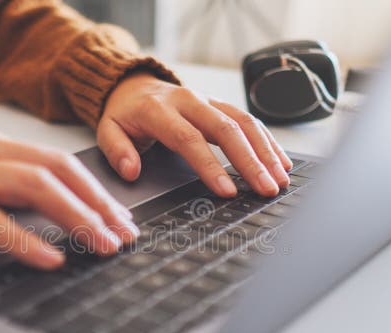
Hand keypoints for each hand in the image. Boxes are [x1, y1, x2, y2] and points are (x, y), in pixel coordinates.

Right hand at [0, 127, 137, 268]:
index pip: (57, 162)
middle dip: (98, 204)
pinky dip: (23, 238)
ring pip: (32, 188)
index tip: (121, 218)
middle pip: (56, 171)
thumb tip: (46, 214)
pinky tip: (49, 257)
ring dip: (75, 218)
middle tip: (125, 235)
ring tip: (102, 246)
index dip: (95, 190)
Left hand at [98, 73, 291, 196]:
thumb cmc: (125, 113)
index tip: (227, 191)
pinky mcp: (221, 104)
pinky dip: (268, 141)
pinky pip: (249, 120)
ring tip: (280, 179)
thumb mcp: (108, 129)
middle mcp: (189, 101)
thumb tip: (131, 171)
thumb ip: (117, 151)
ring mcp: (208, 101)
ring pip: (243, 122)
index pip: (189, 139)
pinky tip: (282, 161)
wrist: (133, 83)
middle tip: (266, 188)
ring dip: (266, 151)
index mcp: (159, 110)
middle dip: (250, 161)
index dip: (210, 166)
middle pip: (226, 130)